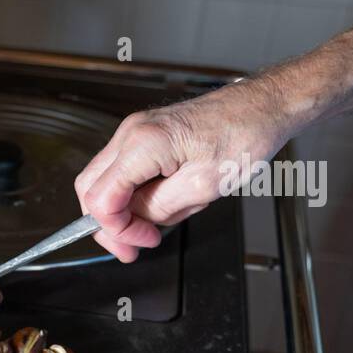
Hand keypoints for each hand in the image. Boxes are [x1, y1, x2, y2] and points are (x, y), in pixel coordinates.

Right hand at [74, 81, 292, 261]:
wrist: (263, 107)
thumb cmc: (244, 136)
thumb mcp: (204, 186)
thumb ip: (158, 207)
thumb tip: (131, 220)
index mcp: (142, 144)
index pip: (100, 199)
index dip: (117, 229)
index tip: (142, 242)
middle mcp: (131, 134)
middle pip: (90, 189)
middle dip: (109, 224)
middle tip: (133, 245)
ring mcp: (135, 132)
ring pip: (105, 182)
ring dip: (127, 209)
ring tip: (166, 216)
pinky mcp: (145, 135)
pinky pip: (125, 172)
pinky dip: (137, 194)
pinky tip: (166, 200)